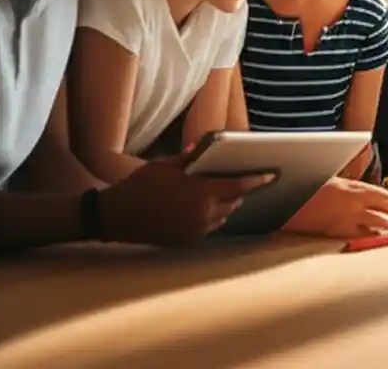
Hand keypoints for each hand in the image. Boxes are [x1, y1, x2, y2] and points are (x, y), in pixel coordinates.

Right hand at [98, 154, 275, 245]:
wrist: (116, 216)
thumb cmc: (140, 186)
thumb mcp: (165, 165)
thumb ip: (189, 158)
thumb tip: (204, 146)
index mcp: (200, 193)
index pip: (237, 186)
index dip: (255, 180)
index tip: (271, 175)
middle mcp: (203, 215)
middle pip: (232, 202)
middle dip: (237, 191)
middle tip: (238, 180)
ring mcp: (195, 230)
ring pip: (222, 217)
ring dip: (225, 205)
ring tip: (218, 193)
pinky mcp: (187, 241)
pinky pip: (209, 227)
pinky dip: (211, 217)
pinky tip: (202, 208)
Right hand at [282, 178, 387, 238]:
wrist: (292, 203)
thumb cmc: (310, 190)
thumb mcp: (334, 182)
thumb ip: (351, 188)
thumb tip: (364, 194)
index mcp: (354, 187)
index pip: (382, 194)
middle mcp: (356, 202)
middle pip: (385, 208)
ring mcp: (350, 218)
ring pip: (379, 223)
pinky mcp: (342, 232)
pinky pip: (363, 234)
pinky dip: (372, 234)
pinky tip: (375, 234)